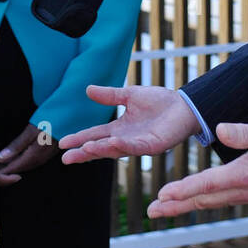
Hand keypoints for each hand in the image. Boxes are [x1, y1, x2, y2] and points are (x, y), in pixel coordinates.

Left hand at [0, 123, 58, 178]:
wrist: (72, 115)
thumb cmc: (53, 119)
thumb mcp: (33, 130)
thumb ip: (18, 145)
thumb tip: (2, 158)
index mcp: (34, 155)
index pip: (11, 168)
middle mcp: (39, 159)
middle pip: (15, 170)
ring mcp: (43, 156)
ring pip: (21, 166)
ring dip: (6, 170)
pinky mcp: (45, 151)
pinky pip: (27, 161)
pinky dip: (15, 163)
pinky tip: (10, 162)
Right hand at [59, 84, 197, 163]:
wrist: (184, 105)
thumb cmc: (160, 101)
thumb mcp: (130, 95)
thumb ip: (110, 95)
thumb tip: (87, 90)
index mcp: (119, 129)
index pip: (94, 135)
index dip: (79, 139)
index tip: (62, 143)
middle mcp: (126, 139)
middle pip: (100, 148)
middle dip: (84, 153)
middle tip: (66, 158)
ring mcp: (139, 144)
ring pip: (116, 150)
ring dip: (100, 150)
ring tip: (85, 149)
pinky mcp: (153, 145)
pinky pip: (136, 147)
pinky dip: (123, 145)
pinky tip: (112, 141)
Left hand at [146, 119, 247, 217]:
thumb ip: (244, 132)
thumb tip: (222, 129)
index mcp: (247, 174)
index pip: (208, 184)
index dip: (183, 189)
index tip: (162, 194)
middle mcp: (247, 190)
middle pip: (204, 200)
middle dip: (176, 206)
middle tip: (152, 211)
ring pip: (213, 202)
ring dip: (187, 206)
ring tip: (165, 209)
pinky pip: (225, 201)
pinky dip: (205, 201)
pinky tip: (196, 201)